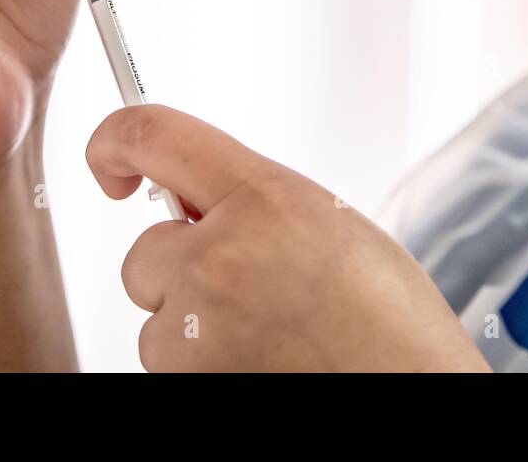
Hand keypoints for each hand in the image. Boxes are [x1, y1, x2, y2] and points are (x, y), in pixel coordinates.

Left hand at [86, 105, 491, 371]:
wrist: (416, 394)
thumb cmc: (393, 325)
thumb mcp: (334, 228)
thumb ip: (258, 204)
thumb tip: (197, 204)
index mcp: (266, 200)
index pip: (151, 134)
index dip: (113, 143)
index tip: (111, 163)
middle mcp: (222, 256)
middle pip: (144, 251)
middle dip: (179, 271)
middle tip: (248, 294)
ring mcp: (199, 325)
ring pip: (155, 317)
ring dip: (193, 327)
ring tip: (271, 338)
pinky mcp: (188, 379)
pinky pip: (167, 363)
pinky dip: (202, 367)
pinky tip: (262, 362)